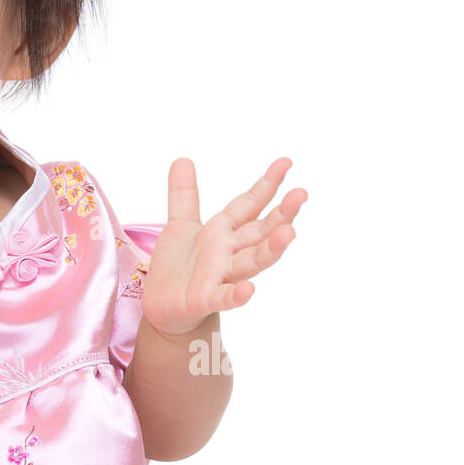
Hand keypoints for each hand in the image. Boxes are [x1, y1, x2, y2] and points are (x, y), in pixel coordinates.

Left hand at [140, 157, 306, 339]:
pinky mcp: (206, 299)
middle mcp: (228, 252)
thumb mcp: (180, 224)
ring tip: (289, 232)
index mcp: (223, 231)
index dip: (266, 185)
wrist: (161, 305)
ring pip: (252, 261)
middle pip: (259, 231)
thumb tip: (183, 159)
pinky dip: (237, 295)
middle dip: (281, 214)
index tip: (286, 162)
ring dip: (271, 248)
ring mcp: (221, 276)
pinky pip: (225, 297)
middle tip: (301, 194)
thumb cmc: (177, 266)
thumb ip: (184, 194)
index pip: (249, 204)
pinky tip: (250, 290)